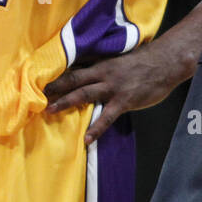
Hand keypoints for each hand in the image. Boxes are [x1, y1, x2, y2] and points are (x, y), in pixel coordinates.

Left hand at [43, 41, 187, 144]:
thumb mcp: (121, 61)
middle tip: (35, 96)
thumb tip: (91, 76)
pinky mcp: (124, 100)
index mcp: (101, 64)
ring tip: (49, 111)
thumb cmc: (146, 62)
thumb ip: (105, 69)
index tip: (39, 81)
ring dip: (66, 102)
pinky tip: (87, 140)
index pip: (74, 69)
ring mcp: (113, 87)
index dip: (56, 76)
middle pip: (73, 80)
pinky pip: (107, 117)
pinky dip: (96, 129)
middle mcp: (103, 74)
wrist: (166, 62)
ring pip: (84, 94)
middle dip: (53, 88)